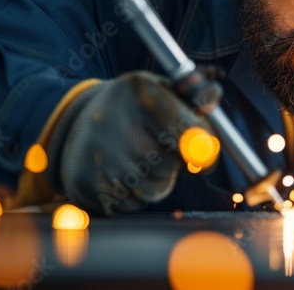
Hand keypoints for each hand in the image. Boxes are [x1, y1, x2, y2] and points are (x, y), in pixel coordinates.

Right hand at [46, 71, 220, 214]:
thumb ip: (193, 96)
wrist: (79, 121)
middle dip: (175, 166)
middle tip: (166, 155)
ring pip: (152, 190)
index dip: (204, 151)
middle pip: (168, 165)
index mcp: (139, 92)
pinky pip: (130, 204)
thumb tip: (214, 94)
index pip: (185, 131)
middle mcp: (114, 121)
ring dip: (158, 183)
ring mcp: (97, 153)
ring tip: (146, 164)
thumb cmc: (135, 106)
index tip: (205, 159)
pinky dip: (135, 196)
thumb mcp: (161, 90)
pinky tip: (125, 175)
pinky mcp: (85, 180)